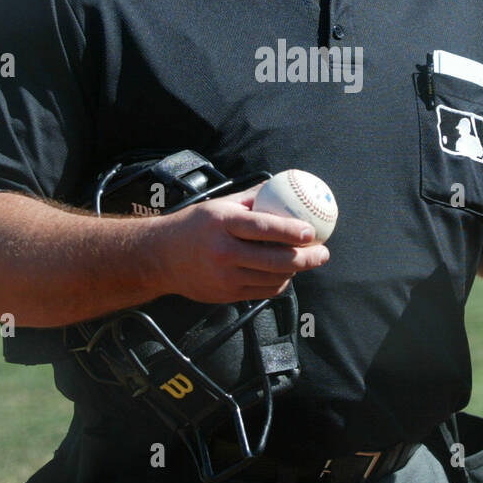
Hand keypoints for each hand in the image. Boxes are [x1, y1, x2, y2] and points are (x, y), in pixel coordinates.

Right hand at [146, 182, 329, 302]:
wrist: (160, 257)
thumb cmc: (193, 226)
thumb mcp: (219, 205)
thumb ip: (252, 198)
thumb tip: (284, 187)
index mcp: (222, 224)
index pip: (263, 229)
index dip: (291, 231)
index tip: (311, 231)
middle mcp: (223, 252)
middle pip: (274, 260)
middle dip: (306, 258)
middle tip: (322, 253)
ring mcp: (224, 277)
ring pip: (273, 279)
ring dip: (295, 271)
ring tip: (306, 260)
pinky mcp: (226, 295)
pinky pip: (263, 292)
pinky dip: (279, 283)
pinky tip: (285, 274)